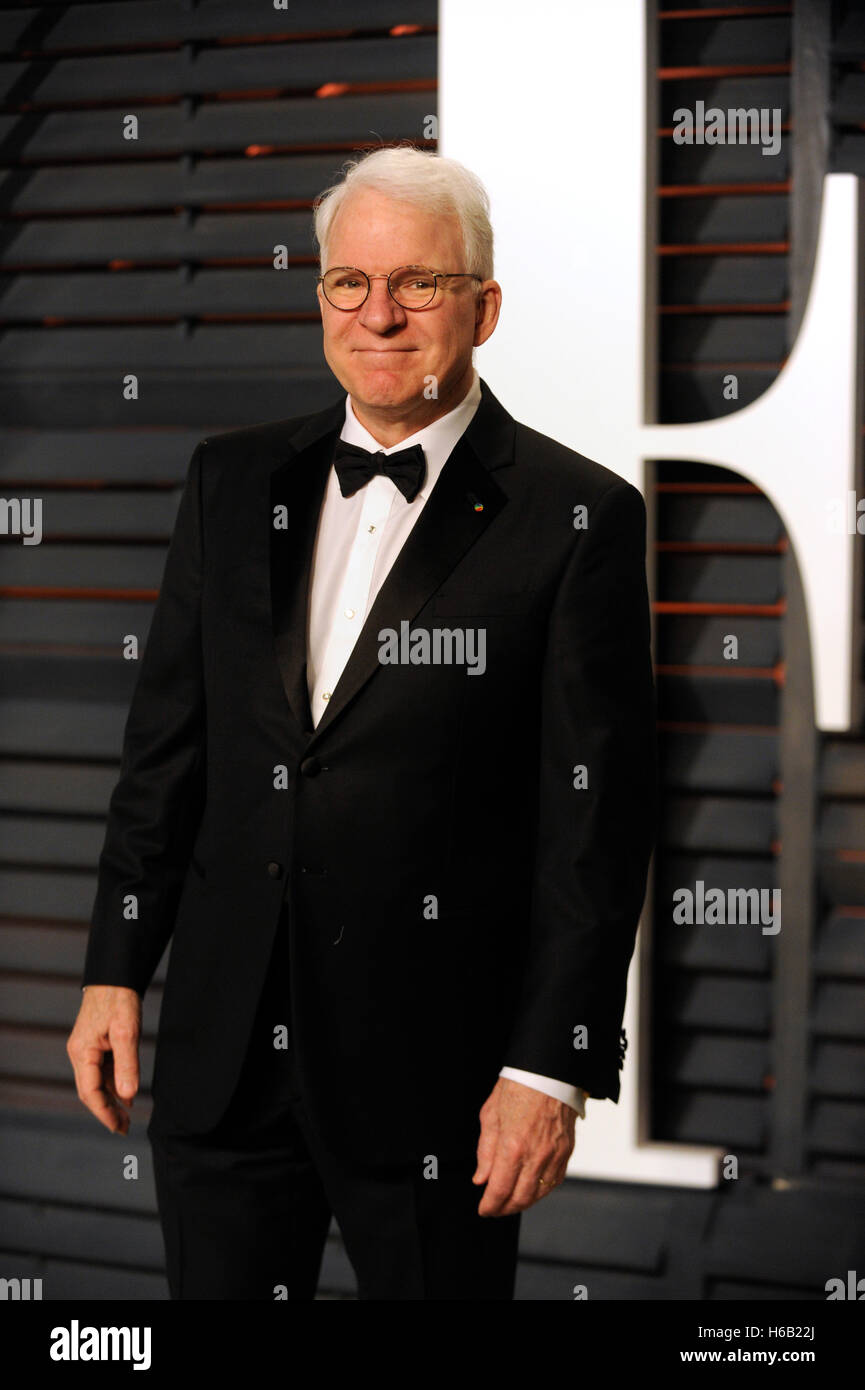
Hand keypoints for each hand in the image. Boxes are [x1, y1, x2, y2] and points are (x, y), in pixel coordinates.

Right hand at [66, 985, 140, 1133]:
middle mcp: (80, 1054)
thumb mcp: (127, 1032)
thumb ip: (127, 1065)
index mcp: (82, 1053)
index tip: (118, 1128)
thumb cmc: (119, 1000)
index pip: (90, 1092)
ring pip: (97, 1083)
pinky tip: (125, 1096)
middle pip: (91, 1091)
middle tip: (124, 1129)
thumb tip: (128, 1096)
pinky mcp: (95, 1045)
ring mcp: (86, 1050)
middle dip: (106, 1111)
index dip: (104, 1113)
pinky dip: (113, 1085)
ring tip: (127, 1118)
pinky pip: (102, 1072)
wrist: (114, 976)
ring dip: (111, 1100)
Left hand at [472, 1077, 575, 1216]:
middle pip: (520, 1198)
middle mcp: (536, 1155)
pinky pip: (554, 1181)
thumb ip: (485, 1151)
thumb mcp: (491, 1114)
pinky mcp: (566, 1152)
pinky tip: (531, 1190)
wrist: (550, 1071)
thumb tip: (481, 1179)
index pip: (499, 1189)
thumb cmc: (519, 1086)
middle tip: (494, 1209)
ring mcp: (554, 1155)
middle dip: (504, 1209)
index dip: (489, 1205)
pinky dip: (541, 1191)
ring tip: (510, 1202)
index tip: (483, 1209)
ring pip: (539, 1194)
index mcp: (513, 1146)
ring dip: (523, 1203)